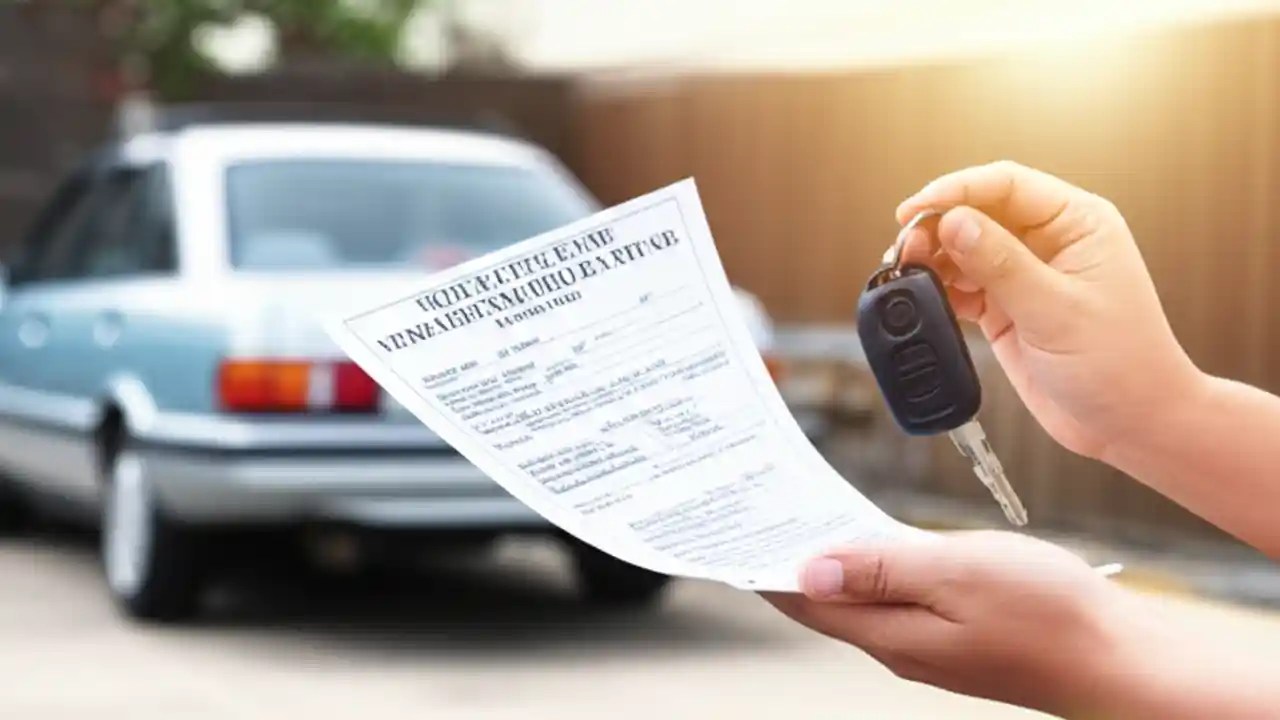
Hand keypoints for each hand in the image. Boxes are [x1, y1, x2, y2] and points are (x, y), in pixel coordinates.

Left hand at [768, 533, 1279, 718]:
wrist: (1120, 660)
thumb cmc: (1050, 614)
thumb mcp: (959, 573)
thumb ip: (882, 567)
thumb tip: (810, 567)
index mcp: (891, 633)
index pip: (802, 599)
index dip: (762, 566)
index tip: (729, 532)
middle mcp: (899, 645)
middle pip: (823, 599)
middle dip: (785, 557)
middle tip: (758, 510)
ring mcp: (925, 644)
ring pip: (856, 599)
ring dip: (825, 561)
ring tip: (800, 517)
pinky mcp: (951, 636)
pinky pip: (890, 600)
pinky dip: (866, 569)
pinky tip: (870, 542)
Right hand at [896, 162, 1201, 457]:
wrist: (1130, 424)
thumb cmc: (1122, 365)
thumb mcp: (1057, 311)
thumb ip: (1001, 265)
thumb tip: (954, 223)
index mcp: (1078, 223)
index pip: (1006, 184)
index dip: (956, 191)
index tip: (917, 209)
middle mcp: (1051, 242)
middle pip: (978, 213)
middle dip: (938, 226)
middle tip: (906, 248)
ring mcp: (1026, 275)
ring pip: (964, 249)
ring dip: (933, 258)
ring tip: (909, 272)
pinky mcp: (1007, 308)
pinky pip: (962, 285)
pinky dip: (939, 290)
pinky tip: (926, 298)